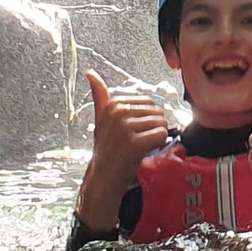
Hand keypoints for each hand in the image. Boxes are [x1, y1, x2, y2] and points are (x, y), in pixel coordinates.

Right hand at [84, 70, 169, 190]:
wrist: (103, 178)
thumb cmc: (106, 150)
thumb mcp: (102, 120)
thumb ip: (100, 95)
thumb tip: (90, 72)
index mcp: (112, 104)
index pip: (148, 101)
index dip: (147, 118)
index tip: (133, 130)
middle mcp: (117, 112)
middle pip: (156, 110)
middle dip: (153, 126)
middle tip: (138, 140)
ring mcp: (125, 127)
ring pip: (161, 123)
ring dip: (155, 136)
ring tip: (140, 146)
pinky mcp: (134, 142)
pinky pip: (161, 135)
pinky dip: (158, 144)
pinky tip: (144, 151)